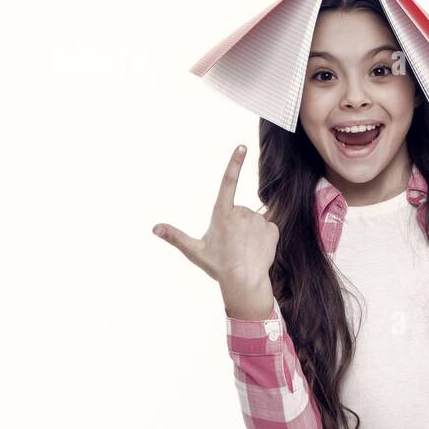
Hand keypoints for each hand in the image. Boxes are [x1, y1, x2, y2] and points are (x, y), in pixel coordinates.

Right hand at [152, 145, 278, 306]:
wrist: (245, 282)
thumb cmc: (218, 266)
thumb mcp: (194, 251)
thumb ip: (175, 237)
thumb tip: (155, 228)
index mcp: (222, 213)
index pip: (228, 182)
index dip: (234, 163)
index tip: (242, 147)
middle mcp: (242, 212)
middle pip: (239, 212)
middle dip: (236, 225)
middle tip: (232, 245)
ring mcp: (258, 220)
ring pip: (253, 221)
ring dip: (249, 232)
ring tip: (244, 249)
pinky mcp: (272, 228)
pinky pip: (267, 228)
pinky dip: (263, 237)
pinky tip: (256, 250)